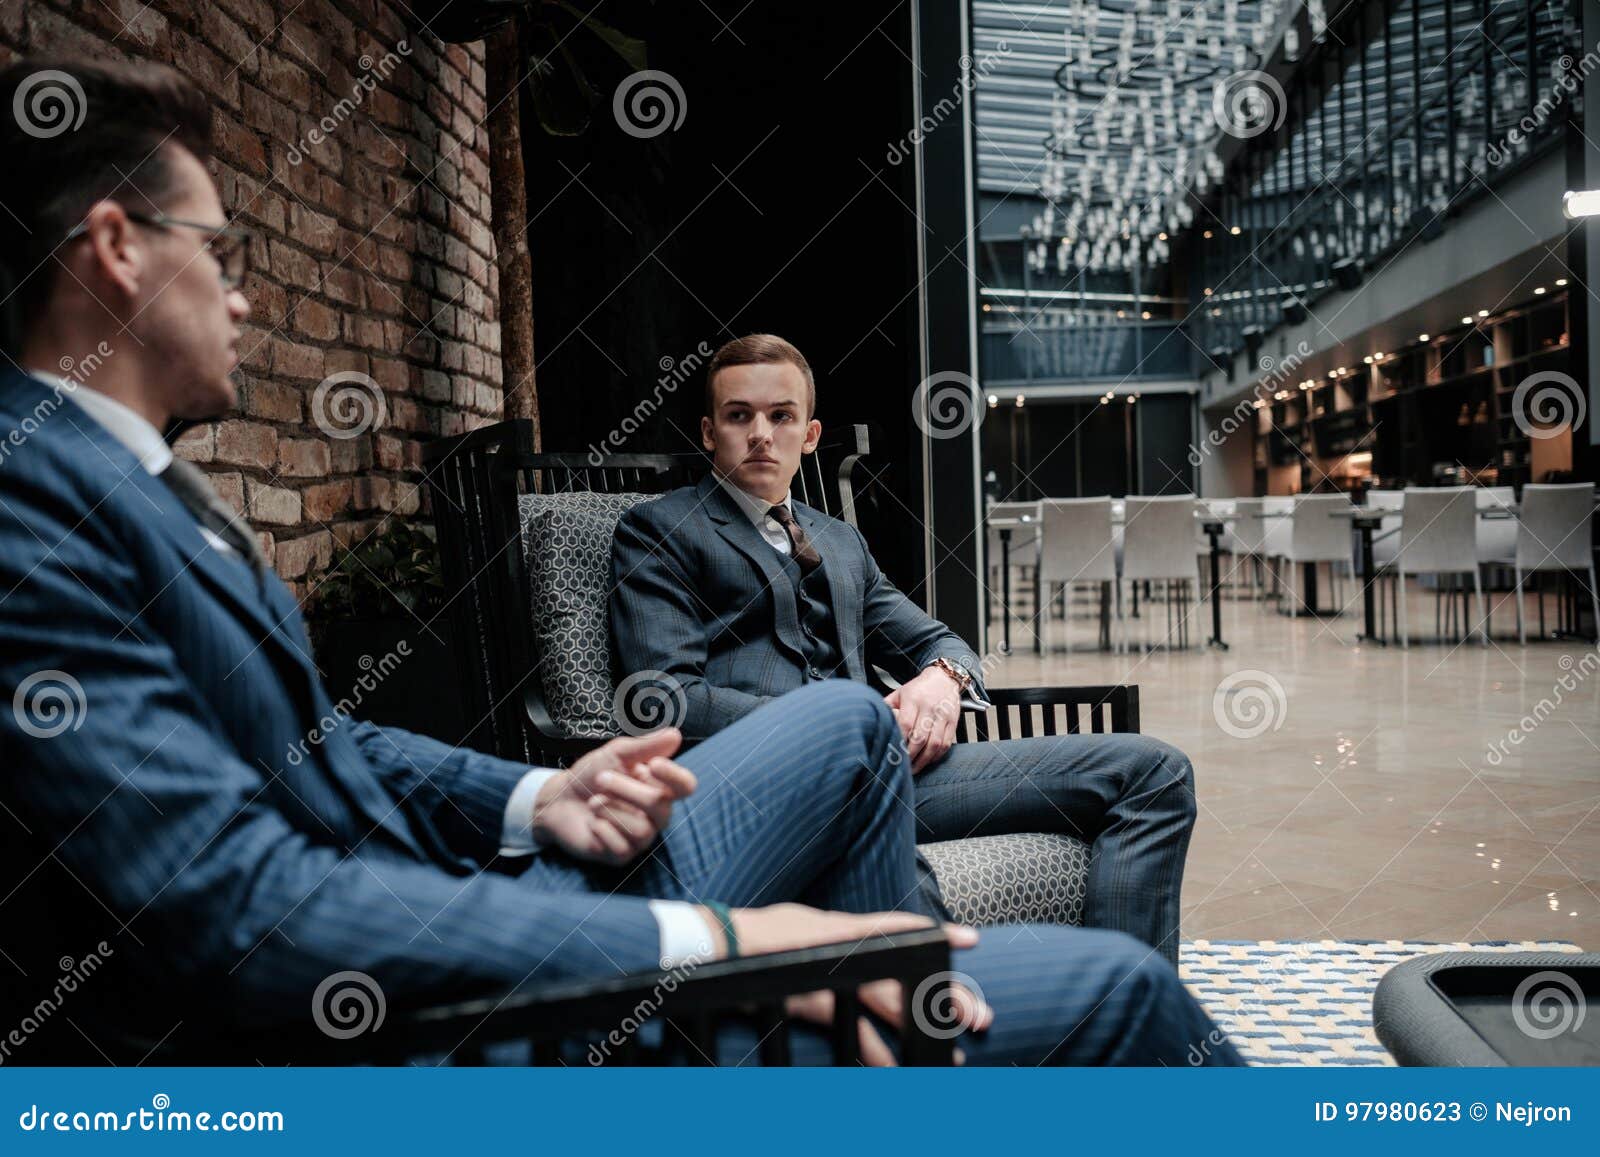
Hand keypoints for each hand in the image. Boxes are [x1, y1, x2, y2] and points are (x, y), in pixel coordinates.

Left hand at [530, 729, 696, 864]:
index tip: (653, 764)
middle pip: (659, 805)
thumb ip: (645, 746)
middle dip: (626, 789)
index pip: (685, 786)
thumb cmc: (591, 775)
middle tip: (601, 778)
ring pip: (641, 829)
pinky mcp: (621, 855)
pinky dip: (601, 829)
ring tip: (593, 802)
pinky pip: (621, 846)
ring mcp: (640, 837)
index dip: (674, 776)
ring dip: (610, 810)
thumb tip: (675, 734)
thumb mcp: (616, 754)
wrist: (559, 799)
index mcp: (659, 787)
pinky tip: (592, 823)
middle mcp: (656, 815)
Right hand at [719, 904, 989, 1065]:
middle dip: (947, 994)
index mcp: (840, 928)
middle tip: (980, 1016)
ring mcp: (830, 973)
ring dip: (924, 1028)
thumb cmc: (753, 939)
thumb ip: (828, 937)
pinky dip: (880, 1056)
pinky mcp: (814, 1001)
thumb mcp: (797, 928)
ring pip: (893, 1001)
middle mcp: (842, 946)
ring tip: (953, 1053)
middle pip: (909, 970)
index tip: (971, 940)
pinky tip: (901, 1073)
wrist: (714, 944)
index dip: (936, 934)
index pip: (898, 929)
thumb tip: (850, 942)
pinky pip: (856, 1034)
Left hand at [884, 666, 961, 773]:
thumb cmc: (918, 689)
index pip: (905, 724)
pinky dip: (936, 756)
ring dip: (923, 760)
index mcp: (913, 699)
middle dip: (910, 756)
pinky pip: (946, 744)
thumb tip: (873, 723)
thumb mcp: (899, 693)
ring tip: (914, 769)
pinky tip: (928, 761)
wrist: (944, 679)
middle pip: (920, 737)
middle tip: (901, 767)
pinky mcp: (953, 723)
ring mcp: (943, 716)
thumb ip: (887, 708)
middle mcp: (929, 708)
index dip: (899, 741)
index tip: (892, 753)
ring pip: (935, 744)